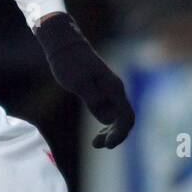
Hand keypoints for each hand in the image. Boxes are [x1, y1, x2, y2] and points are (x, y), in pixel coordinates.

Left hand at [35, 14, 134, 148]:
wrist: (65, 46)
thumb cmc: (69, 62)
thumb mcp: (78, 82)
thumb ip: (93, 99)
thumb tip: (107, 119)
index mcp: (113, 89)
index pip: (126, 117)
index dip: (120, 133)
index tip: (107, 144)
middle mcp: (115, 91)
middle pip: (124, 119)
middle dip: (115, 135)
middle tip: (96, 144)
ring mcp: (110, 92)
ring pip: (117, 118)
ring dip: (109, 132)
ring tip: (95, 143)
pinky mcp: (101, 92)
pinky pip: (110, 113)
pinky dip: (106, 124)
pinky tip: (97, 132)